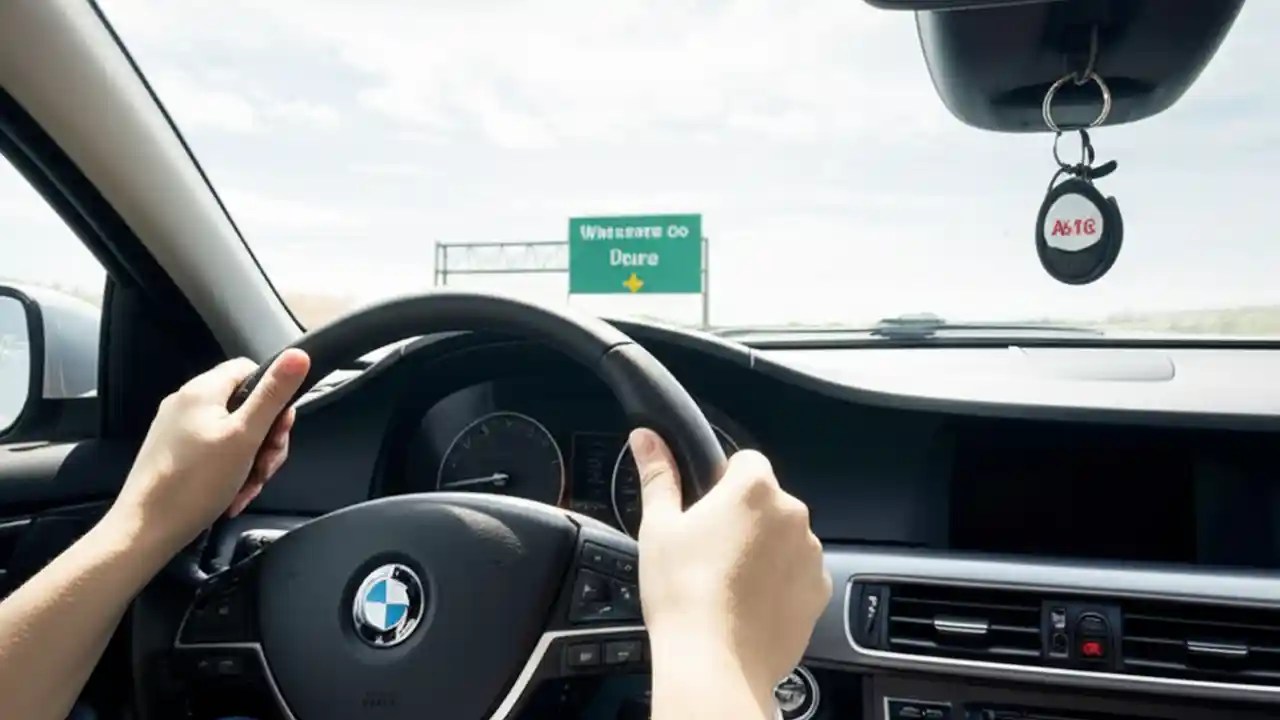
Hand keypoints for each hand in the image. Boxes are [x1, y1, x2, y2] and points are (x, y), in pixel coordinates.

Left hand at [109, 350, 310, 553]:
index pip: (251, 371)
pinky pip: (216, 453)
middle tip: (266, 466)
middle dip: (265, 439)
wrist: (145, 530)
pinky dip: (231, 471)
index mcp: (203, 390)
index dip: (274, 396)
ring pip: (234, 434)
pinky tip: (232, 495)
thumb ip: (274, 395)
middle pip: (246, 407)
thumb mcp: (246, 436)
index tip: (280, 429)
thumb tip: (299, 354)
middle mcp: (186, 403)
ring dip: (251, 461)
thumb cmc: (196, 483)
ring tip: (248, 487)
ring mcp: (177, 430)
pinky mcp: (174, 454)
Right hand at [631, 428, 830, 703]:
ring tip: (727, 582)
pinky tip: (748, 603)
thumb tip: (646, 438)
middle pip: (766, 501)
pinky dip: (779, 583)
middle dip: (743, 519)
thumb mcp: (659, 527)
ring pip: (783, 538)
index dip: (722, 481)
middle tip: (709, 550)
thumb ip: (658, 475)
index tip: (704, 509)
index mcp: (753, 488)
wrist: (715, 661)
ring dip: (763, 550)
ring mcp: (810, 554)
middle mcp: (792, 514)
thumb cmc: (683, 592)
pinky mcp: (818, 591)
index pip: (745, 461)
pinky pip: (798, 574)